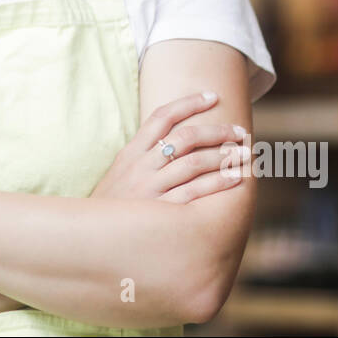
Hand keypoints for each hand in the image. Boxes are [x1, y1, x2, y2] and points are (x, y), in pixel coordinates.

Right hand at [91, 92, 249, 202]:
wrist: (92, 240)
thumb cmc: (112, 207)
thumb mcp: (119, 174)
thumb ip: (143, 156)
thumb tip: (173, 139)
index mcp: (131, 153)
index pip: (162, 117)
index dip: (189, 103)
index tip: (212, 96)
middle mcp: (141, 166)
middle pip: (185, 137)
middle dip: (217, 131)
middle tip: (240, 131)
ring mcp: (150, 188)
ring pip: (193, 163)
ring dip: (224, 156)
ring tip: (245, 154)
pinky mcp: (160, 212)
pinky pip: (195, 192)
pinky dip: (218, 182)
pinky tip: (236, 178)